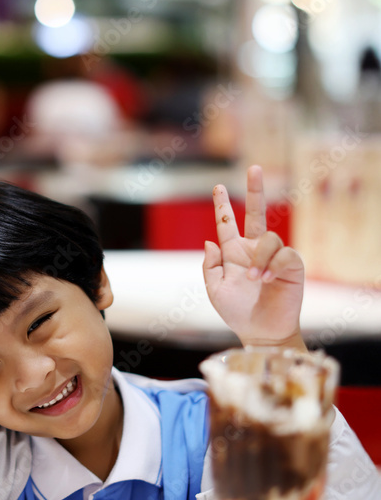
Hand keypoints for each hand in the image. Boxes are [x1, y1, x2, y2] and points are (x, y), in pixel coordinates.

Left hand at [202, 165, 304, 347]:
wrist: (261, 331)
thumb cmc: (238, 311)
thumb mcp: (215, 290)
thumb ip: (210, 266)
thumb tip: (209, 241)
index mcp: (233, 253)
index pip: (227, 224)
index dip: (223, 206)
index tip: (218, 187)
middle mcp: (254, 250)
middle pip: (256, 214)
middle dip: (255, 190)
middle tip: (253, 168)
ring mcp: (273, 256)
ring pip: (269, 238)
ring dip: (260, 257)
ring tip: (255, 277)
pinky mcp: (291, 265)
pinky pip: (284, 253)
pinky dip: (273, 263)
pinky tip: (268, 277)